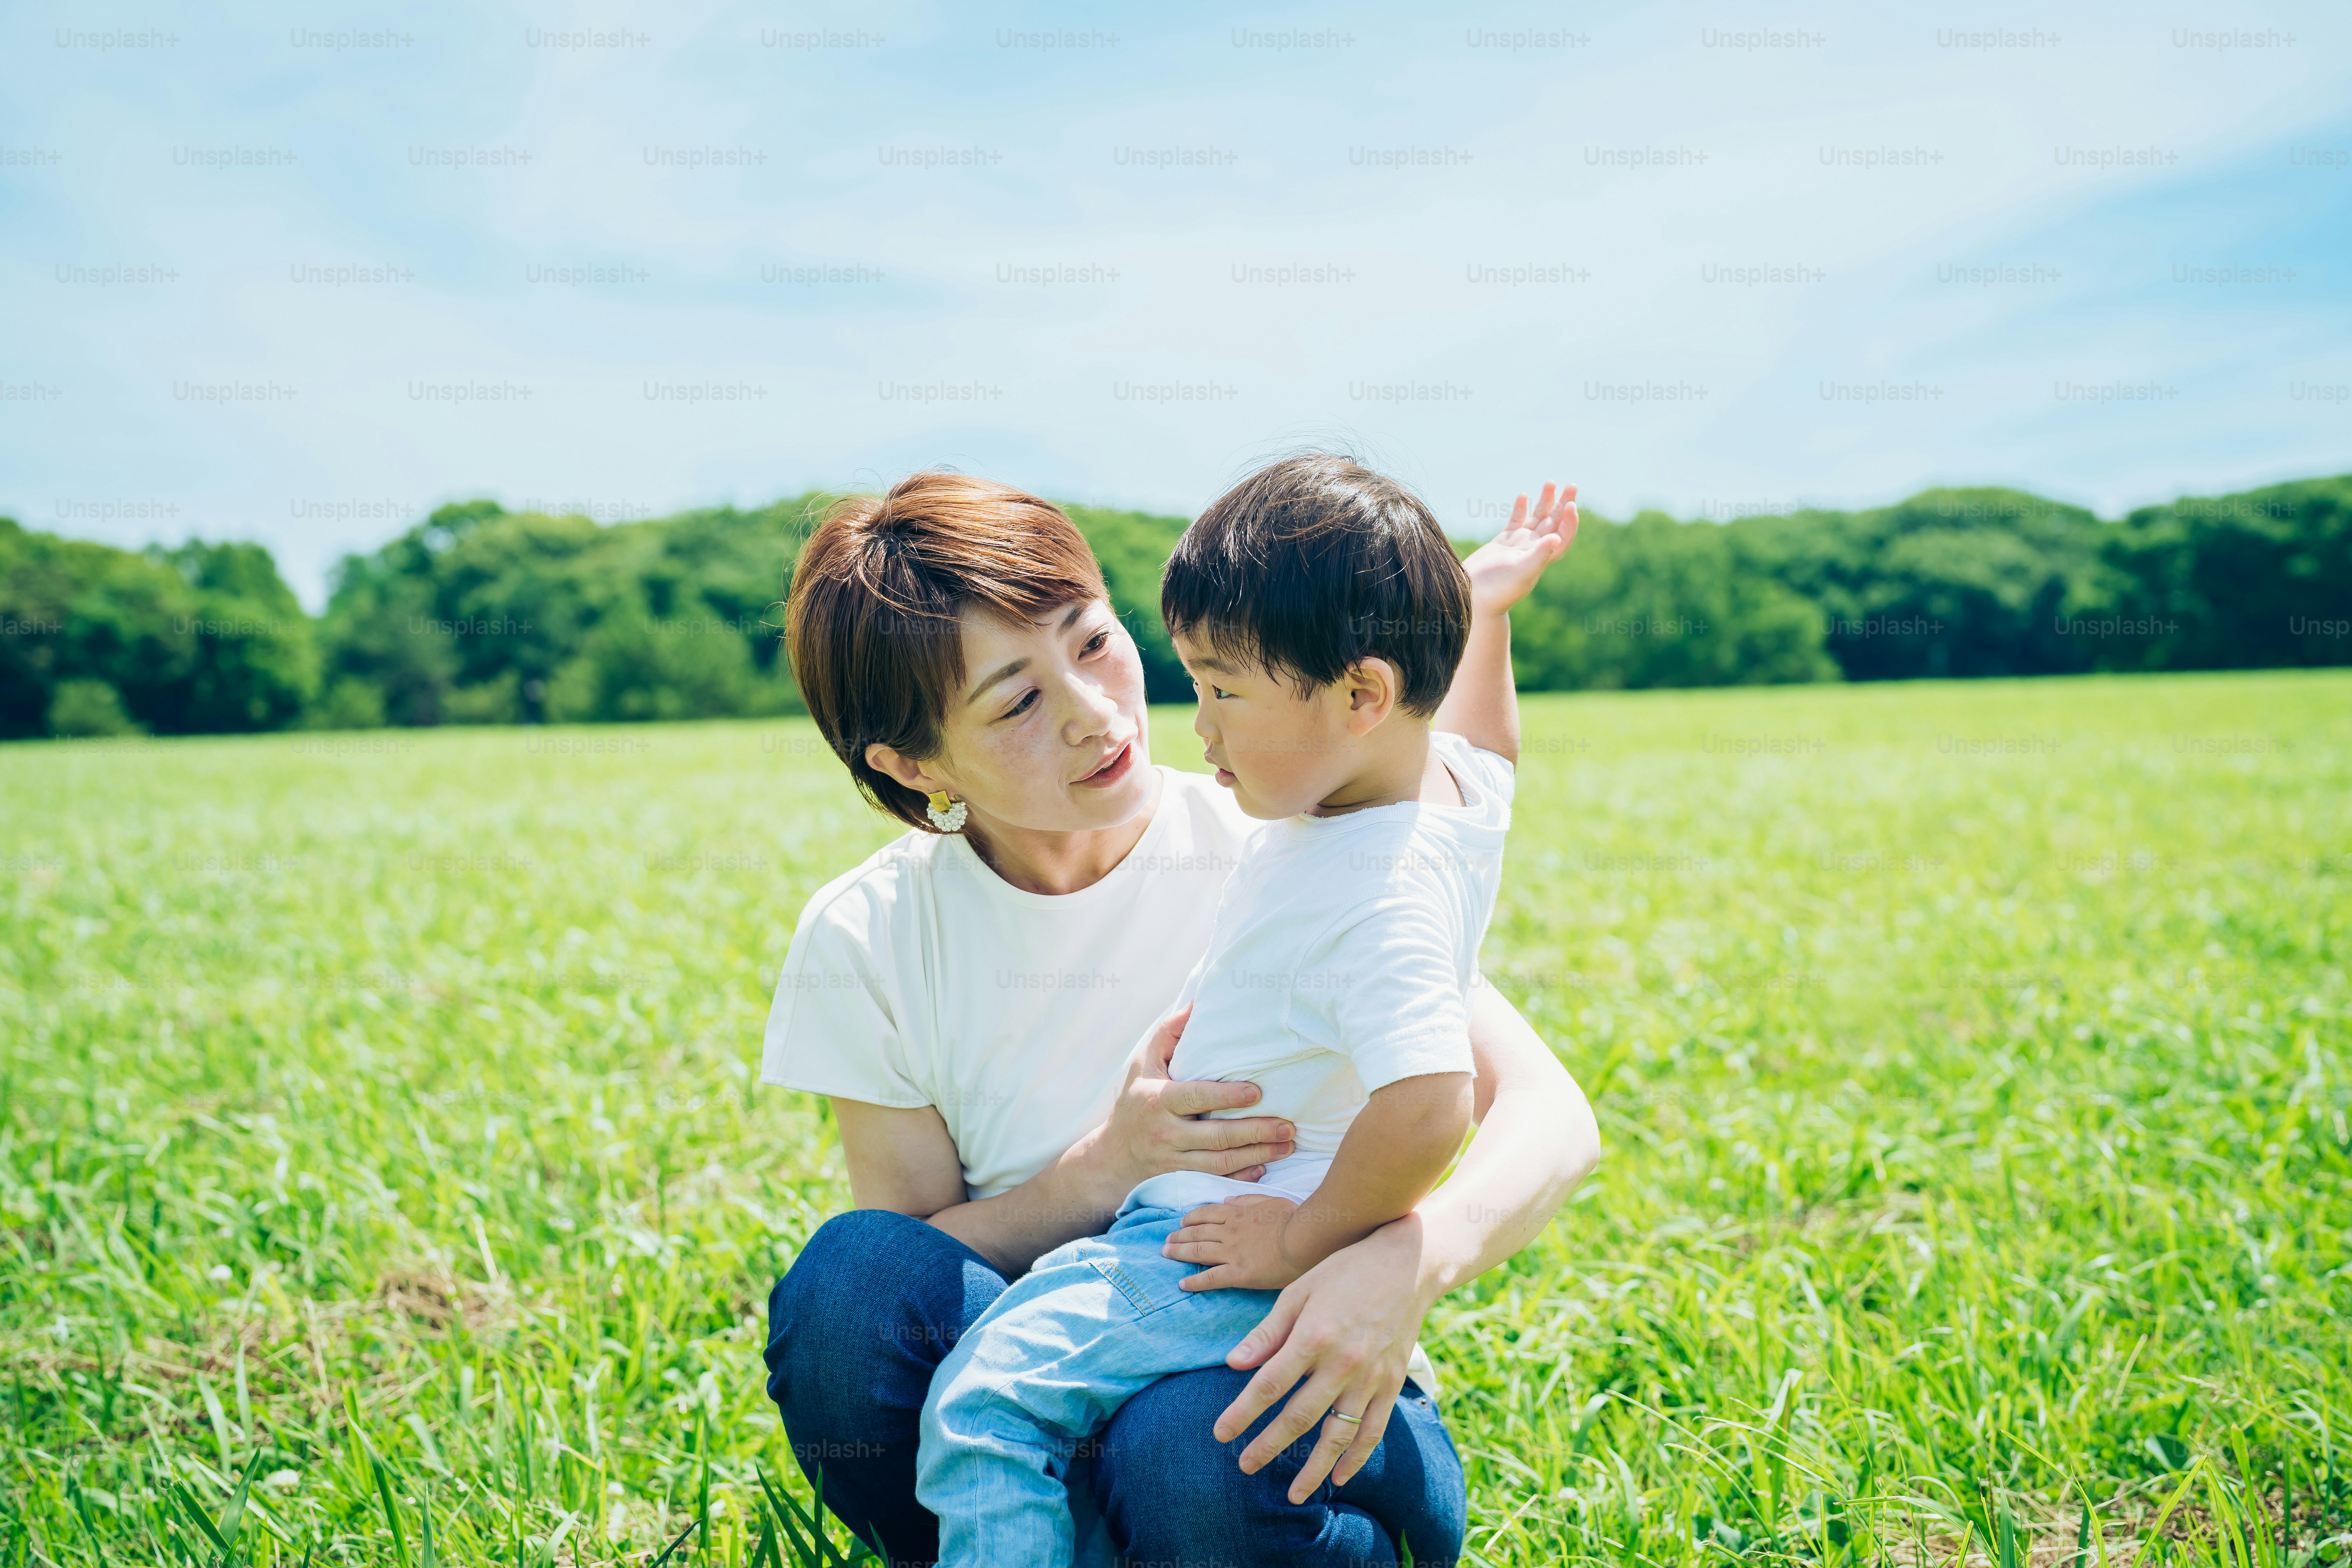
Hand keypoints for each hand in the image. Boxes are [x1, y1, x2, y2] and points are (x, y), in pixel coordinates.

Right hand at [1080, 1005, 1295, 1200]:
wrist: (1112, 1157)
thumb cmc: (1135, 1101)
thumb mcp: (1143, 1064)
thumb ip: (1168, 1034)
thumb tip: (1195, 1004)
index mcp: (1158, 1100)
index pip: (1197, 1097)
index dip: (1227, 1097)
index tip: (1257, 1092)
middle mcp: (1165, 1133)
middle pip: (1217, 1136)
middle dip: (1256, 1132)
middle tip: (1288, 1126)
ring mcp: (1173, 1161)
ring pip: (1222, 1163)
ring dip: (1258, 1154)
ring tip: (1287, 1145)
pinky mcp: (1180, 1181)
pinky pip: (1216, 1181)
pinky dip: (1243, 1177)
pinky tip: (1265, 1167)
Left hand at [1164, 1194, 1302, 1290]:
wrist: (1304, 1238)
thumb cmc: (1294, 1218)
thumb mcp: (1271, 1200)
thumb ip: (1248, 1199)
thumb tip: (1228, 1199)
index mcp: (1238, 1214)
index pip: (1208, 1214)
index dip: (1192, 1218)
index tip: (1182, 1222)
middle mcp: (1230, 1232)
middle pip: (1198, 1232)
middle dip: (1179, 1236)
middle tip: (1166, 1240)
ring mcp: (1233, 1253)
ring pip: (1199, 1252)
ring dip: (1179, 1253)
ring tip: (1166, 1255)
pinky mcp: (1239, 1273)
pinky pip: (1211, 1278)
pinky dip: (1195, 1280)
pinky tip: (1183, 1284)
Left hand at [1210, 1218, 1433, 1502]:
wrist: (1407, 1264)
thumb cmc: (1345, 1272)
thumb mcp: (1298, 1291)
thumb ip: (1267, 1332)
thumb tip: (1234, 1364)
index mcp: (1313, 1337)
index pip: (1268, 1386)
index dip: (1242, 1414)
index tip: (1221, 1434)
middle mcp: (1343, 1363)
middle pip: (1299, 1416)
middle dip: (1269, 1445)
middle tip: (1245, 1466)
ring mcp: (1371, 1377)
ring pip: (1338, 1433)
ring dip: (1314, 1467)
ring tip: (1293, 1494)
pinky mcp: (1392, 1383)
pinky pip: (1374, 1429)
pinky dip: (1357, 1457)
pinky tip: (1340, 1476)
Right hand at [1461, 481, 1577, 616]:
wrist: (1473, 597)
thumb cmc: (1498, 589)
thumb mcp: (1521, 572)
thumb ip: (1539, 555)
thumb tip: (1556, 538)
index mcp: (1542, 557)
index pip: (1562, 535)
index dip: (1569, 520)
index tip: (1571, 504)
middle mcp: (1533, 550)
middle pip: (1553, 523)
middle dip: (1563, 504)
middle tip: (1572, 485)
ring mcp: (1518, 545)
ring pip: (1536, 519)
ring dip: (1545, 502)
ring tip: (1550, 483)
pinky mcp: (1502, 543)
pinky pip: (1515, 522)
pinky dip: (1520, 509)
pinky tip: (1523, 496)